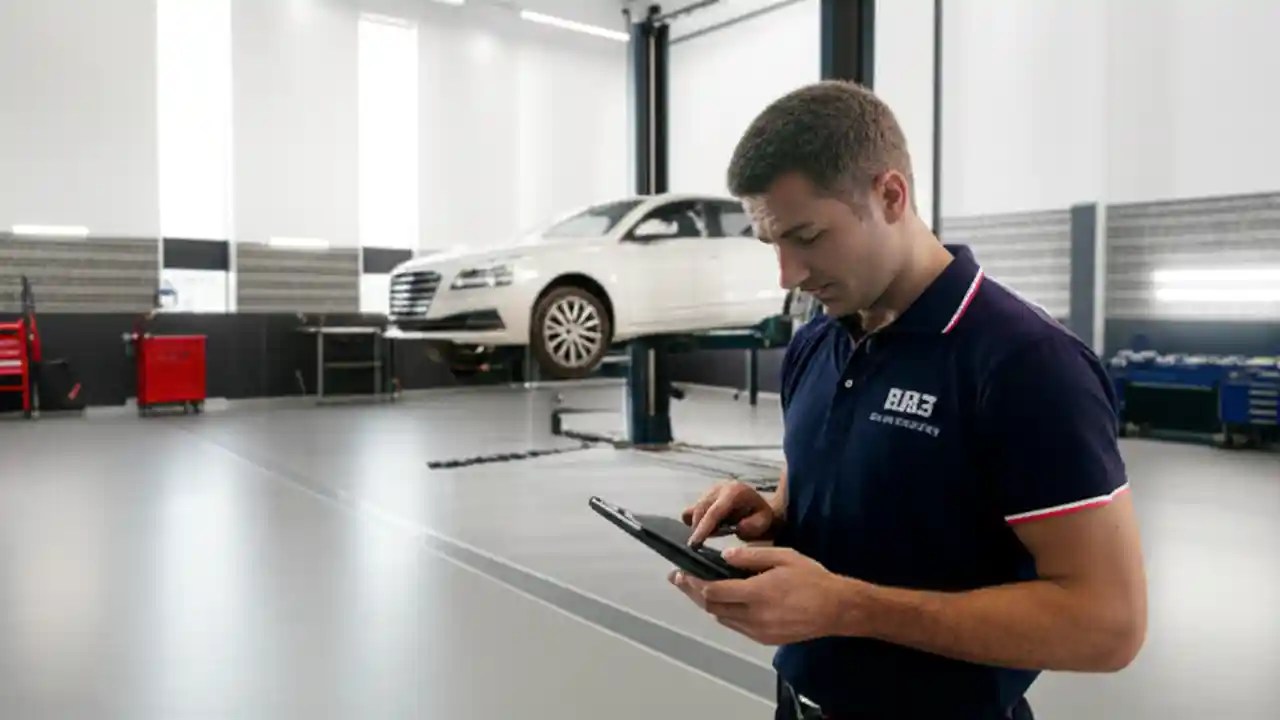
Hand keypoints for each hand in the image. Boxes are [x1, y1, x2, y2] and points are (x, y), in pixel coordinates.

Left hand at [668, 546, 869, 645]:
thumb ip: (752, 556)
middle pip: (711, 607)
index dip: (693, 583)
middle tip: (678, 580)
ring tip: (696, 588)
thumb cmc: (812, 579)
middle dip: (692, 592)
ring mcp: (758, 631)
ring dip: (706, 603)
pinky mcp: (765, 639)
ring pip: (722, 618)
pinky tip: (722, 601)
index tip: (680, 573)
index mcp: (757, 593)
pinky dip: (724, 613)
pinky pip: (736, 626)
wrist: (837, 610)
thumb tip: (725, 556)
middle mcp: (753, 616)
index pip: (713, 591)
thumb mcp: (783, 557)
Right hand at [681, 481, 776, 546]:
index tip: (695, 543)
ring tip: (711, 535)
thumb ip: (752, 526)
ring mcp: (710, 490)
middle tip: (703, 545)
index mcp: (735, 492)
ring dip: (698, 525)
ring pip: (695, 510)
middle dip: (699, 529)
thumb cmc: (761, 516)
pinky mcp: (704, 495)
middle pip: (701, 510)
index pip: (714, 511)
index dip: (703, 527)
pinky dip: (694, 520)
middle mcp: (720, 487)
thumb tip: (737, 528)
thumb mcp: (763, 522)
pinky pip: (691, 509)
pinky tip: (705, 528)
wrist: (758, 507)